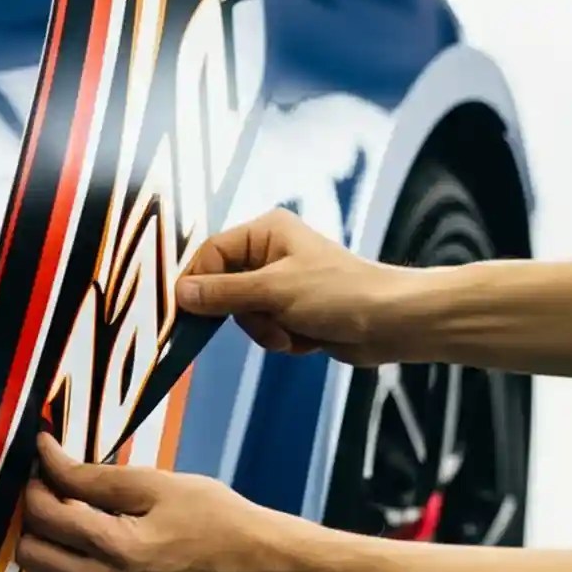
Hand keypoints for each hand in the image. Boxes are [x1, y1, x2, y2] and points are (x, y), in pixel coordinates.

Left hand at [15, 433, 336, 571]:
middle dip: (34, 516)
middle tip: (57, 489)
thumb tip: (46, 457)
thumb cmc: (218, 521)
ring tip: (74, 516)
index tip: (45, 458)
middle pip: (29, 553)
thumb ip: (93, 476)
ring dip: (45, 545)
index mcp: (117, 549)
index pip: (44, 515)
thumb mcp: (157, 485)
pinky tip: (88, 545)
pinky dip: (63, 570)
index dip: (36, 481)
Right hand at [177, 208, 423, 365]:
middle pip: (225, 288)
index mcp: (266, 232)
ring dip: (266, 331)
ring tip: (293, 333)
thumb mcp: (274, 291)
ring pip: (245, 314)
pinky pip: (266, 329)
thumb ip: (223, 293)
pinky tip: (307, 338)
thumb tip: (179, 294)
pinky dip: (282, 339)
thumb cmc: (337, 294)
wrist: (392, 323)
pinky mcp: (293, 311)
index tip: (189, 313)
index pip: (212, 254)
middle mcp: (271, 253)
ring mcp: (282, 284)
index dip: (199, 284)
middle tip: (269, 324)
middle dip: (247, 315)